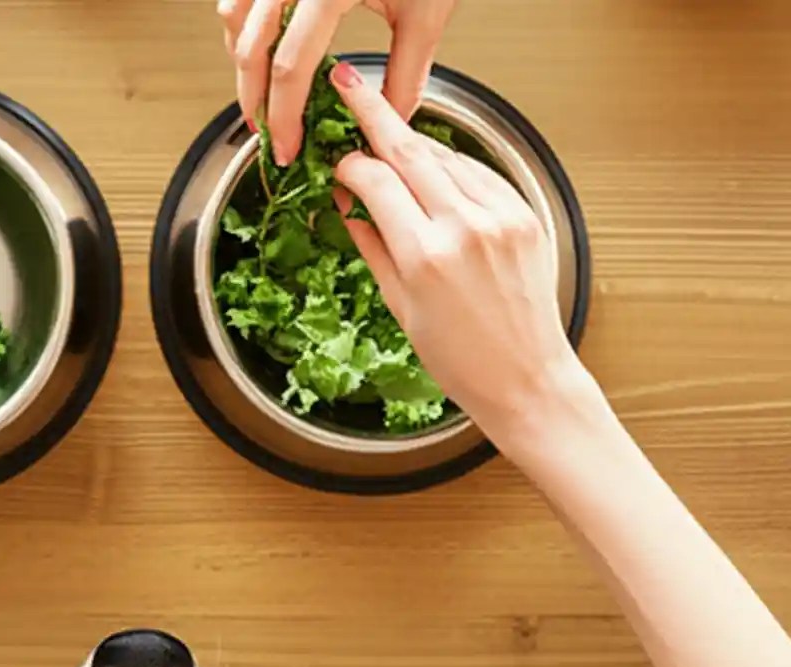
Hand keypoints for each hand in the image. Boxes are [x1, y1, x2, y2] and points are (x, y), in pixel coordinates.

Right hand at [219, 0, 456, 165]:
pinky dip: (241, 25)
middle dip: (254, 101)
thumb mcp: (426, 9)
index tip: (287, 147)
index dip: (284, 117)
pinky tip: (260, 45)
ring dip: (242, 62)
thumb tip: (393, 116)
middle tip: (268, 134)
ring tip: (262, 93)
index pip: (290, 69)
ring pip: (232, 19)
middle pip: (249, 50)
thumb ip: (407, 70)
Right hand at [327, 61, 579, 440]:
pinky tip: (436, 172)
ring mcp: (500, 218)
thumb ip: (373, 246)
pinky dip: (452, 166)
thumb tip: (349, 205)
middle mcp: (465, 229)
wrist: (526, 376)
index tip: (338, 167)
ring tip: (391, 143)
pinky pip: (479, 173)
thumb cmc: (460, 356)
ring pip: (445, 156)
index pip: (376, 181)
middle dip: (374, 114)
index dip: (350, 166)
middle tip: (350, 91)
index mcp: (425, 256)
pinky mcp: (524, 216)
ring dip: (414, 145)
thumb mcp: (400, 305)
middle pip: (410, 150)